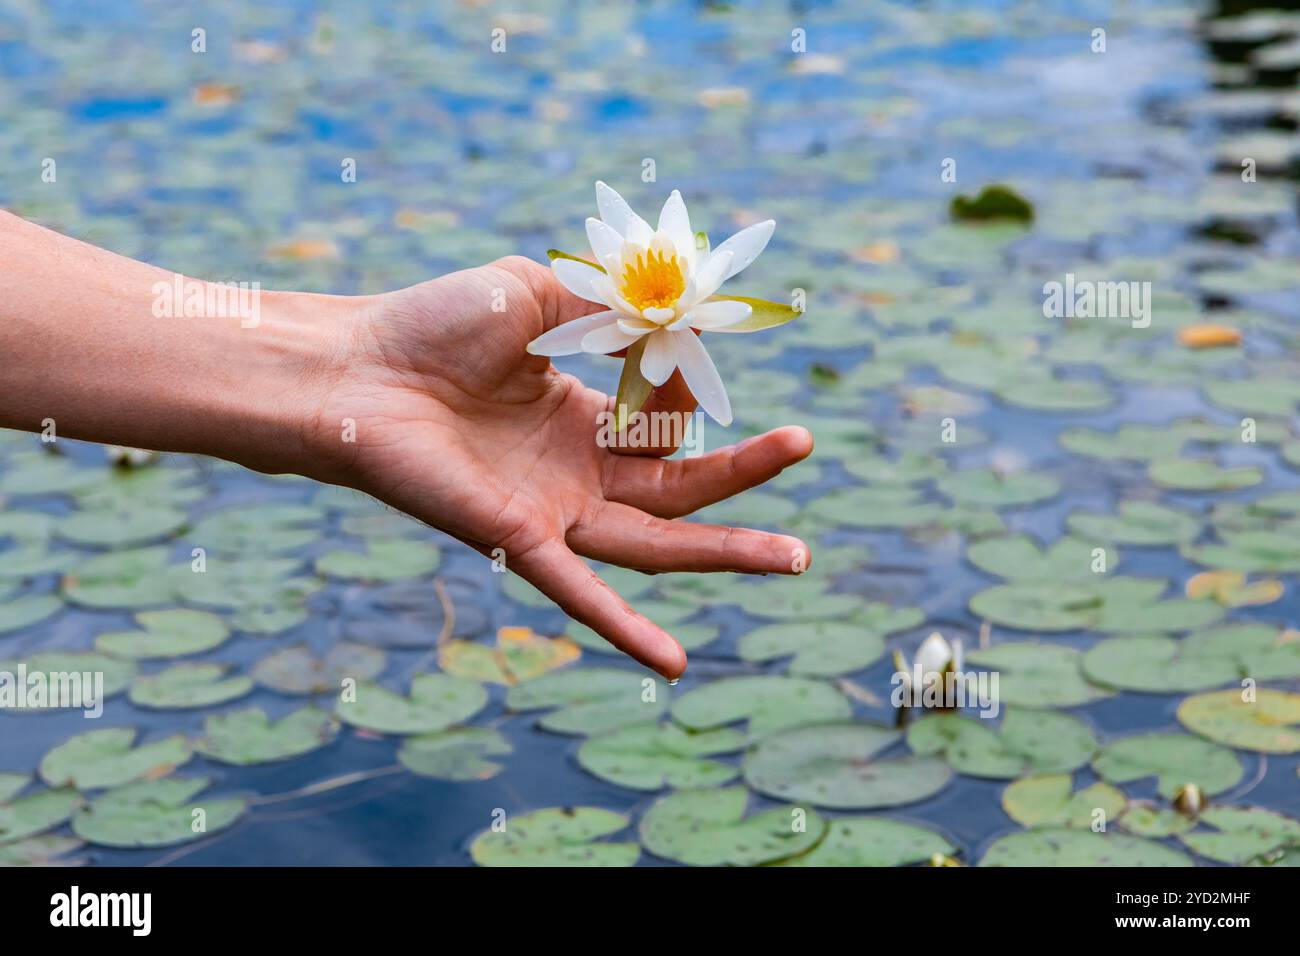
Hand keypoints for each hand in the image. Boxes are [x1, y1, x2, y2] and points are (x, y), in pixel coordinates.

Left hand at [311, 256, 812, 677]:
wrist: (352, 367)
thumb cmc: (432, 325)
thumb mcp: (538, 294)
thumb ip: (608, 309)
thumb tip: (676, 329)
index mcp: (578, 421)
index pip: (662, 422)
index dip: (676, 382)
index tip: (664, 332)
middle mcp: (572, 474)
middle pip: (678, 492)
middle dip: (743, 476)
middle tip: (802, 448)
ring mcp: (549, 512)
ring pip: (654, 544)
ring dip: (725, 552)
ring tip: (795, 556)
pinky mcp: (517, 540)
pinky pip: (578, 594)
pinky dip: (626, 629)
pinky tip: (676, 664)